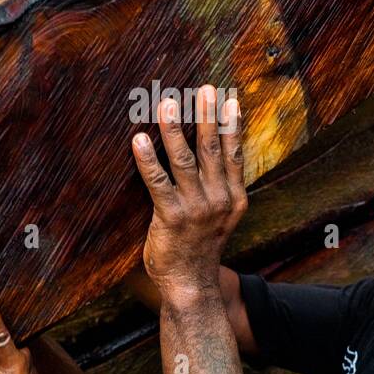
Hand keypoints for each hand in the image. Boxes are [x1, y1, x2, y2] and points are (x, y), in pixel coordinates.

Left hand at [130, 85, 245, 296]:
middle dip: (209, 116)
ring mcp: (196, 208)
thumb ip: (221, 188)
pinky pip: (157, 182)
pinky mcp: (172, 217)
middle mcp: (219, 200)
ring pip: (186, 160)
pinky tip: (139, 139)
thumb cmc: (201, 247)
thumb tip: (212, 156)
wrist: (192, 285)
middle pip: (213, 150)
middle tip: (205, 88)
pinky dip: (148, 159)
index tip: (230, 99)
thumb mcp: (222, 217)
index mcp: (234, 198)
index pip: (235, 155)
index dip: (232, 126)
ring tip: (168, 102)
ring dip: (176, 128)